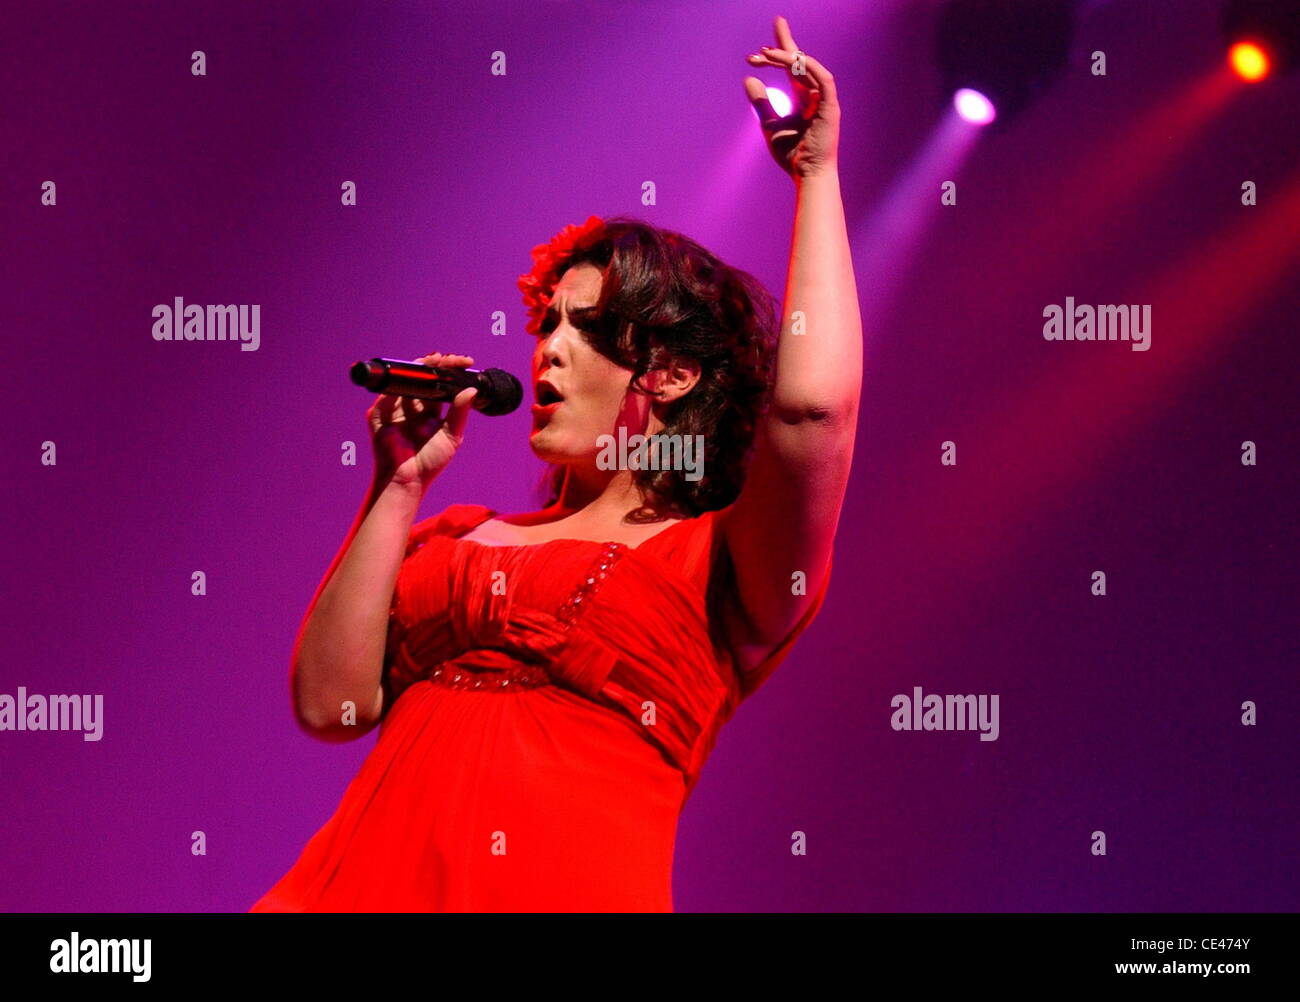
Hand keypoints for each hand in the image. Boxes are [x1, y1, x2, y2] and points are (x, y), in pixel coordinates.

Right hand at [368, 352, 477, 490]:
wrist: (407, 479)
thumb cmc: (429, 463)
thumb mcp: (452, 436)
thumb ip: (460, 412)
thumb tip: (472, 390)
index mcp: (429, 412)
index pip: (439, 386)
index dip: (449, 373)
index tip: (464, 363)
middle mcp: (412, 408)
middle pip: (422, 379)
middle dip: (434, 366)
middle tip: (447, 357)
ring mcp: (394, 409)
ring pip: (405, 381)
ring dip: (418, 368)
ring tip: (433, 360)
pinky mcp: (379, 414)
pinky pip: (387, 393)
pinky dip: (398, 381)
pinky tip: (412, 374)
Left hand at [743, 15, 839, 179]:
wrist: (807, 176)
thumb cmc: (792, 155)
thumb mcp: (770, 125)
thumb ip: (761, 103)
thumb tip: (748, 79)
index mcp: (803, 97)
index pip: (792, 68)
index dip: (779, 53)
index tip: (756, 52)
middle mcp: (815, 94)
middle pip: (800, 63)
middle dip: (784, 46)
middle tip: (764, 40)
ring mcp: (824, 100)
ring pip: (808, 68)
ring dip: (787, 58)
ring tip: (765, 54)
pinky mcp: (831, 107)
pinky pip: (823, 80)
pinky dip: (809, 67)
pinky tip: (792, 60)